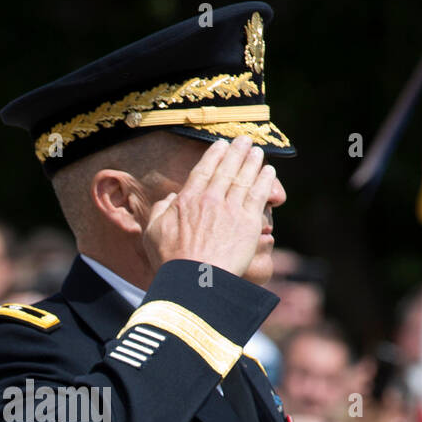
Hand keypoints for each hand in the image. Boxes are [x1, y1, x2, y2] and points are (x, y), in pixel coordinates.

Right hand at [142, 135, 277, 278]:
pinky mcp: (248, 223)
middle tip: (245, 140)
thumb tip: (170, 198)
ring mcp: (231, 209)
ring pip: (245, 178)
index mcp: (187, 199)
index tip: (221, 145)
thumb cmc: (171, 262)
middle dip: (237, 151)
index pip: (204, 170)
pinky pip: (259, 195)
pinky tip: (269, 172)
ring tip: (258, 152)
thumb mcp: (152, 233)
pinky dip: (264, 181)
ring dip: (253, 162)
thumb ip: (159, 210)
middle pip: (227, 169)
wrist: (195, 281)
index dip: (214, 154)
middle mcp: (211, 199)